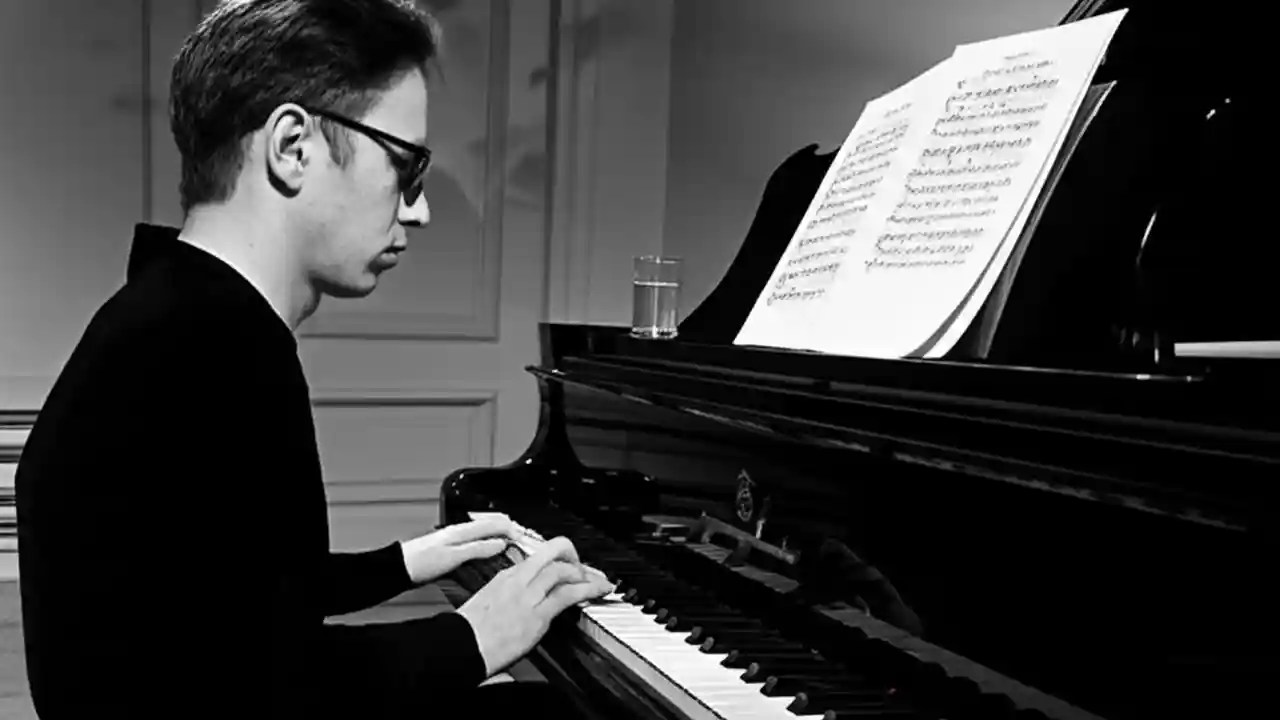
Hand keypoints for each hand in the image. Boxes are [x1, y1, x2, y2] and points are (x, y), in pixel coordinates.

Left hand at [399, 514, 522, 584]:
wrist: (400, 568)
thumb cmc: (422, 562)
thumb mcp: (454, 556)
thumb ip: (478, 548)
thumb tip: (500, 543)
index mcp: (464, 529)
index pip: (497, 522)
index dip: (515, 529)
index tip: (527, 538)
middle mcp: (462, 530)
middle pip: (494, 524)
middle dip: (511, 530)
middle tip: (527, 540)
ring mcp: (458, 538)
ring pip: (487, 532)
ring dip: (502, 537)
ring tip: (515, 545)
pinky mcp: (454, 548)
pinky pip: (479, 540)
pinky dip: (491, 543)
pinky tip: (494, 552)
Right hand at [456, 536, 613, 676]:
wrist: (461, 646)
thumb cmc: (469, 630)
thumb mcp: (487, 601)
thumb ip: (507, 595)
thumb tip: (520, 599)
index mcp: (505, 576)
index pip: (538, 558)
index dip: (558, 559)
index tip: (567, 565)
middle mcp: (518, 580)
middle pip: (553, 551)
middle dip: (573, 555)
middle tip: (584, 568)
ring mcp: (529, 596)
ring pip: (563, 570)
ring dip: (585, 574)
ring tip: (597, 582)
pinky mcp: (538, 615)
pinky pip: (569, 595)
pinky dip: (589, 590)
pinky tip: (599, 591)